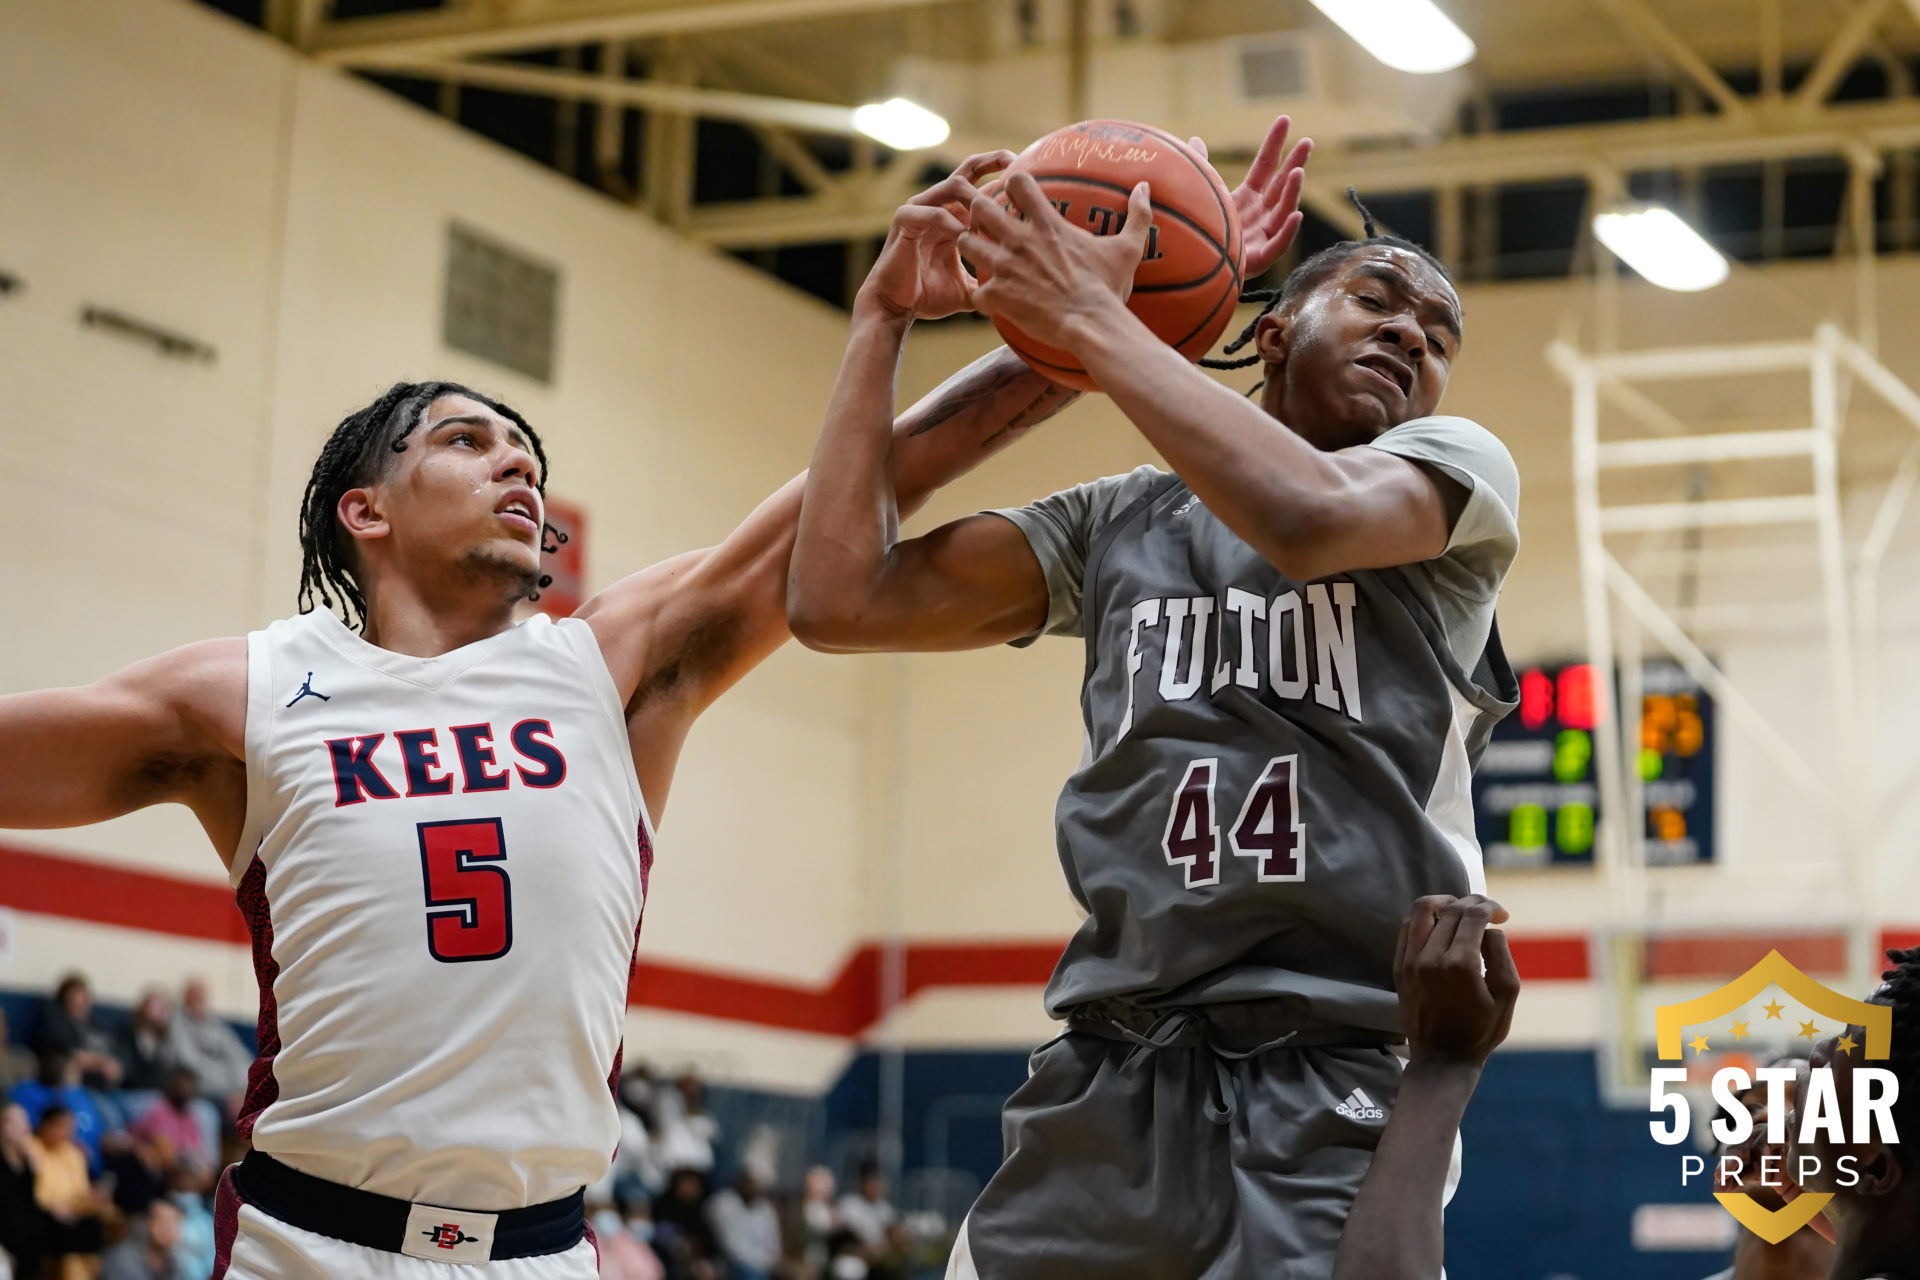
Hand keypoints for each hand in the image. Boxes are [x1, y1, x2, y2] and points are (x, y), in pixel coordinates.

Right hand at [856, 151, 1015, 322]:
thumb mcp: (969, 287)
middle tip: (1016, 171)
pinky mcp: (905, 221)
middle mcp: (936, 206)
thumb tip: (1020, 294)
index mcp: (952, 215)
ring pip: (951, 186)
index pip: (978, 183)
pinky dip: (950, 222)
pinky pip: (932, 213)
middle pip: (966, 172)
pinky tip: (965, 236)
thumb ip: (989, 281)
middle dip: (993, 167)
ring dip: (976, 196)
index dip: (1001, 173)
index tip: (1028, 172)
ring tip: (995, 211)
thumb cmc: (928, 296)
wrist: (895, 307)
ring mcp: (919, 210)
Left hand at [963, 172, 1154, 350]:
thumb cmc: (1108, 288)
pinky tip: (994, 304)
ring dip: (973, 250)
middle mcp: (1019, 240)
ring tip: (984, 261)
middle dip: (980, 213)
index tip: (1017, 198)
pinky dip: (982, 298)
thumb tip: (1146, 188)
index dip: (1012, 185)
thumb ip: (1138, 216)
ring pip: (966, 243)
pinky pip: (975, 291)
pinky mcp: (997, 295)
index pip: (1017, 182)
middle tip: (990, 226)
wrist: (1090, 325)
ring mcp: (1004, 267)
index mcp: (1047, 224)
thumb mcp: (1128, 250)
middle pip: (980, 206)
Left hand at [1189, 116, 1311, 279]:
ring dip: (1292, 192)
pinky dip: (1288, 230)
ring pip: (1283, 211)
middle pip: (1281, 185)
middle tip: (1307, 142)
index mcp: (1248, 198)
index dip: (1274, 143)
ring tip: (1297, 172)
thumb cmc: (1201, 232)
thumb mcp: (1202, 195)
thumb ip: (1201, 168)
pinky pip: (1278, 244)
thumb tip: (1195, 139)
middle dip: (1295, 164)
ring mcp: (1263, 236)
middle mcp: (1260, 214)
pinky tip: (1296, 215)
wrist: (1193, 272)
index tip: (1284, 120)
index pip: (1265, 165)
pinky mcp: (1260, 258)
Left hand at [1393, 894, 1519, 1066]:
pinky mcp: (1399, 968)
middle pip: (1449, 908)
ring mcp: (1410, 961)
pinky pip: (1406, 928)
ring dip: (1443, 902)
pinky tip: (1440, 925)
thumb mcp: (1506, 995)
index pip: (1472, 914)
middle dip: (1472, 902)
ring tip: (1460, 910)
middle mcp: (1430, 957)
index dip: (1490, 907)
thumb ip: (1501, 954)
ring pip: (1421, 910)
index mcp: (1460, 964)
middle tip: (1486, 910)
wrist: (1442, 1059)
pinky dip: (1424, 918)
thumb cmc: (1480, 1030)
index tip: (1502, 915)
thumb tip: (1490, 929)